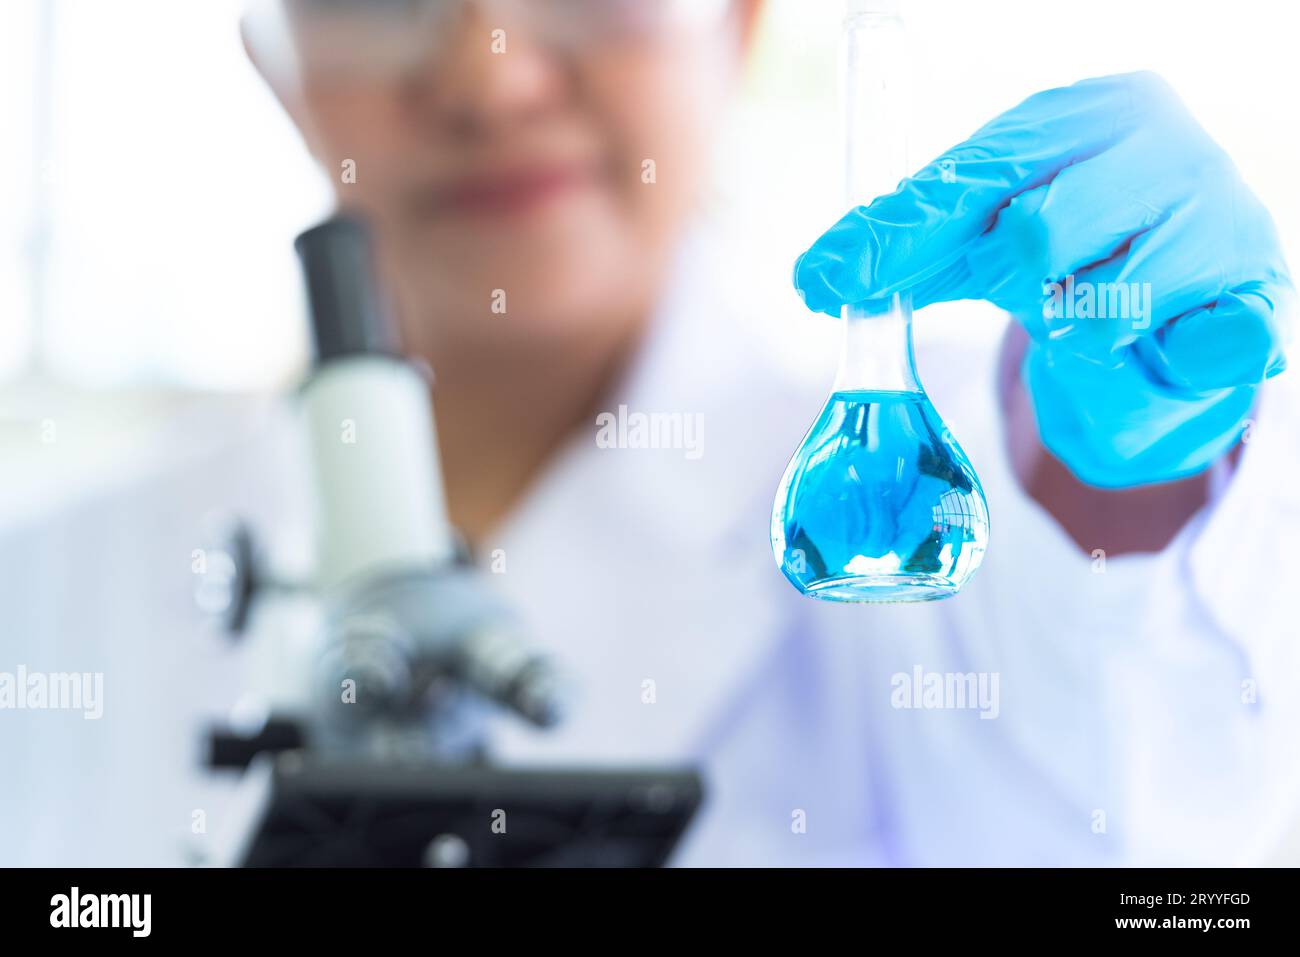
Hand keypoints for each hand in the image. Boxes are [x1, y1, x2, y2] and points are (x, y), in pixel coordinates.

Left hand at [793, 72, 1293, 487]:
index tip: (824, 279)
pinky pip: (1203, 344)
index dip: (896, 236)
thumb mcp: (984, 236)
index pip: (974, 176)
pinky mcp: (1256, 300)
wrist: (1193, 290)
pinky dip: (1175, 356)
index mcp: (1087, 114)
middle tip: (1029, 286)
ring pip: (1100, 307)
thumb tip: (815, 276)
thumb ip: (908, 248)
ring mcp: (1221, 218)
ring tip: (1097, 307)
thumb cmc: (1075, 249)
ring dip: (1078, 329)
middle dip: (1015, 280)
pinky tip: (1174, 342)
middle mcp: (1159, 148)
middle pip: (1036, 237)